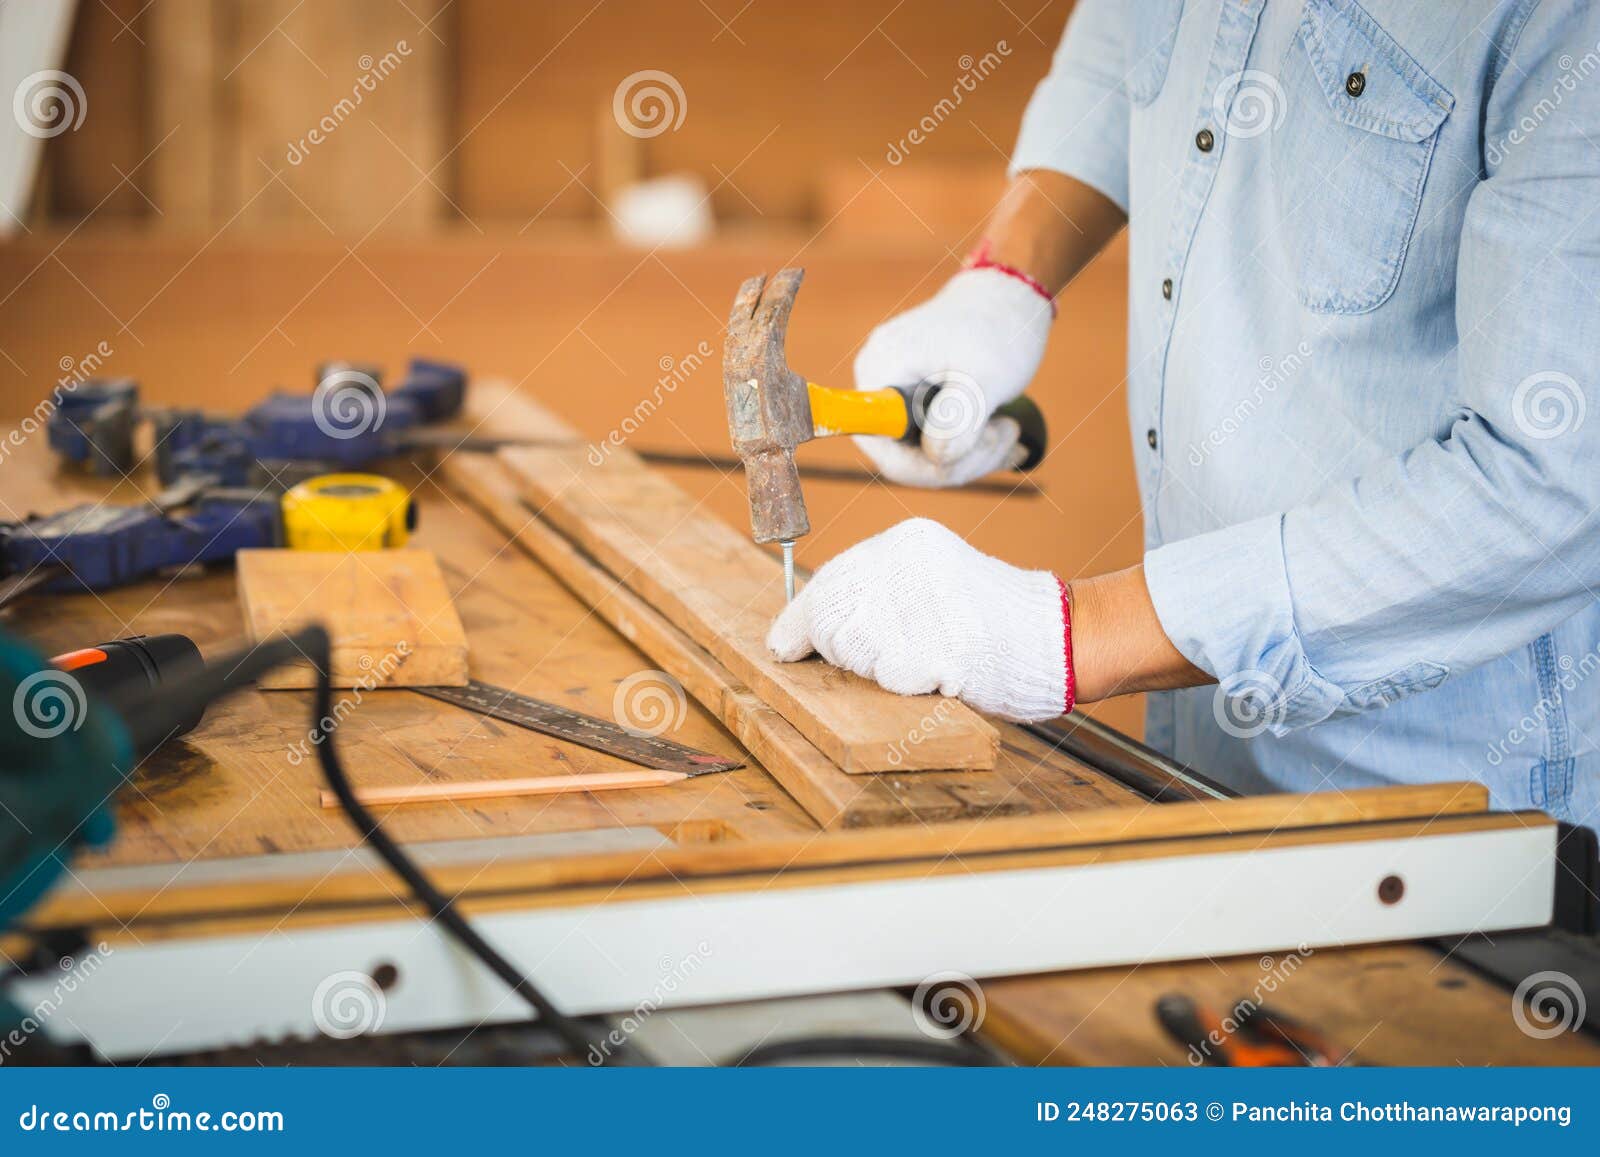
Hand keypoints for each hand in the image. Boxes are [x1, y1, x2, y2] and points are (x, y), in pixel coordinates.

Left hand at [766, 518, 1070, 721]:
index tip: (785, 646)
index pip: (828, 581)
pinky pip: (895, 676)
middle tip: (885, 659)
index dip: (801, 622)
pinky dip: (909, 684)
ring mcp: (929, 603)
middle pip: (832, 618)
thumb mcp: (927, 581)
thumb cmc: (986, 618)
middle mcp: (913, 563)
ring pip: (857, 650)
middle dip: (841, 651)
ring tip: (922, 659)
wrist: (1060, 634)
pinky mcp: (947, 644)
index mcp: (905, 543)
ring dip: (880, 669)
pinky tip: (938, 673)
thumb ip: (873, 593)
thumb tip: (800, 629)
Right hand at [852, 266, 1052, 487]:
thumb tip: (936, 457)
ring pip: (924, 452)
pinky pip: (934, 438)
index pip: (880, 443)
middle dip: (960, 459)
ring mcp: (896, 389)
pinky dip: (970, 445)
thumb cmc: (998, 327)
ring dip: (972, 454)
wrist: (1009, 295)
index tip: (971, 455)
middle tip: (1006, 435)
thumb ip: (958, 417)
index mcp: (881, 371)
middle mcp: (877, 381)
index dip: (922, 466)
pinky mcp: (915, 397)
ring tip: (1009, 430)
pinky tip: (1001, 434)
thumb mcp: (986, 374)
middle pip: (903, 453)